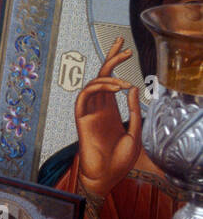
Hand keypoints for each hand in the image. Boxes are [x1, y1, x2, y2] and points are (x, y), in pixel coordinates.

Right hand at [74, 38, 142, 198]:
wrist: (106, 177)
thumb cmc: (121, 160)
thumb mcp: (135, 133)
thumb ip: (134, 111)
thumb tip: (130, 88)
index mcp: (112, 110)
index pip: (113, 81)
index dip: (116, 63)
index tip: (126, 48)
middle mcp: (100, 107)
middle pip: (102, 75)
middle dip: (110, 57)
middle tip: (120, 42)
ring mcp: (90, 112)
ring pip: (93, 84)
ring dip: (107, 76)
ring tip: (123, 82)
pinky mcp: (82, 118)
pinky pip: (84, 96)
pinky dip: (98, 87)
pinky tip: (115, 89)